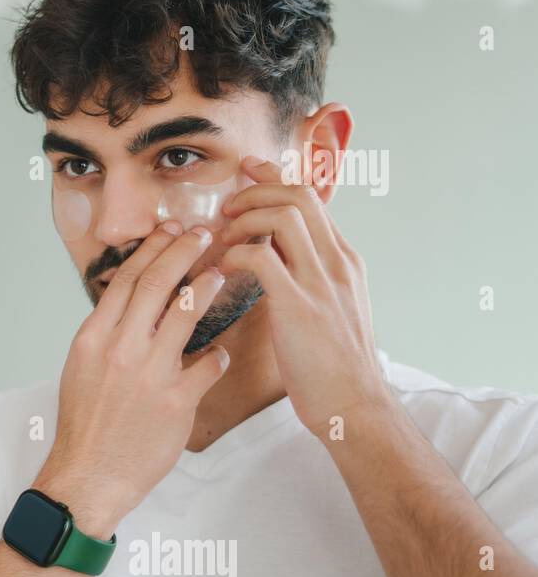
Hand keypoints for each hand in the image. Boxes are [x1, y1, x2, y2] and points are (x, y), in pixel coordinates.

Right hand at [37, 222, 230, 536]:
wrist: (87, 476)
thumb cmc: (84, 425)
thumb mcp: (81, 369)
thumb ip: (106, 335)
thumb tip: (129, 305)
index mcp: (93, 338)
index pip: (126, 280)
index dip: (152, 249)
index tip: (170, 230)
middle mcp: (120, 349)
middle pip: (157, 285)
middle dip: (183, 251)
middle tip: (203, 232)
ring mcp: (149, 375)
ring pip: (186, 315)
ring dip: (207, 287)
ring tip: (222, 270)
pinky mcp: (175, 403)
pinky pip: (208, 366)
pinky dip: (216, 356)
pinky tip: (220, 353)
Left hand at [219, 156, 389, 438]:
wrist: (355, 406)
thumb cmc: (333, 365)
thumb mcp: (331, 308)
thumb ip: (309, 276)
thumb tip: (276, 254)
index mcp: (344, 260)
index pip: (312, 198)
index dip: (276, 177)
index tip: (247, 170)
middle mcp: (338, 262)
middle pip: (299, 194)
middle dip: (256, 189)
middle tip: (226, 207)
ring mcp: (321, 282)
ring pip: (283, 215)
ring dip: (243, 218)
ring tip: (221, 239)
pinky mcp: (299, 307)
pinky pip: (261, 257)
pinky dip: (233, 254)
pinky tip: (221, 270)